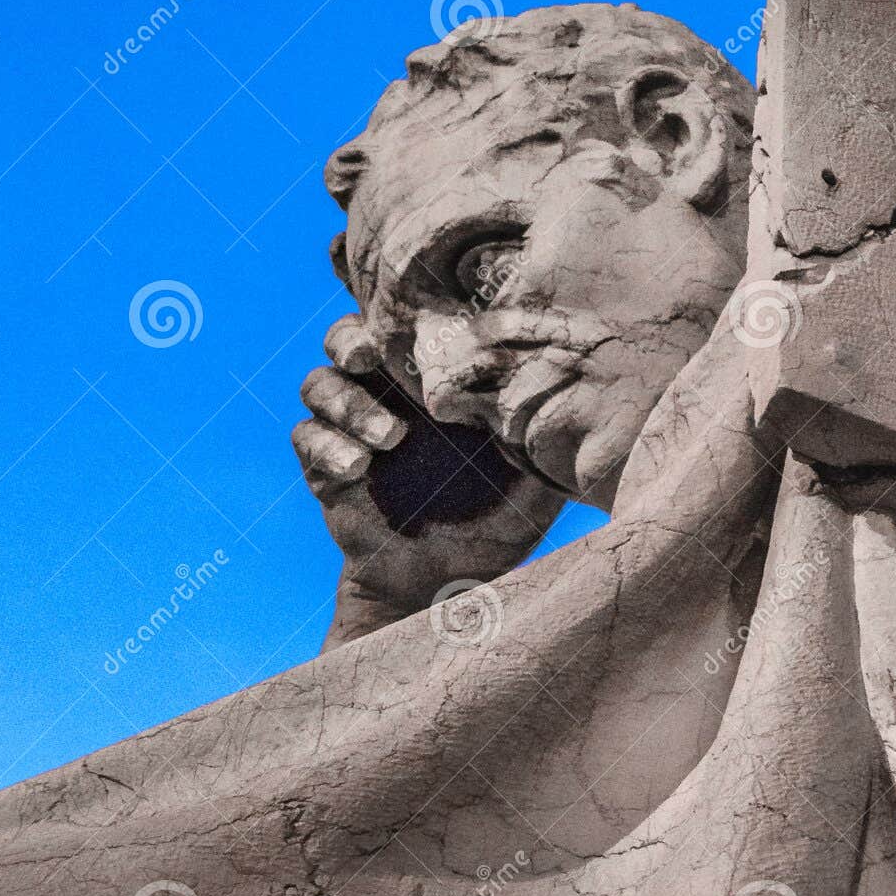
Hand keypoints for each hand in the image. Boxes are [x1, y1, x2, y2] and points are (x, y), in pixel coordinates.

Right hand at [293, 315, 564, 630]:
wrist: (450, 586)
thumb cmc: (499, 520)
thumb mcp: (532, 477)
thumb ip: (544, 435)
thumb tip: (589, 397)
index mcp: (431, 383)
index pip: (404, 327)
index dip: (395, 309)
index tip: (410, 315)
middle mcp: (387, 395)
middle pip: (344, 340)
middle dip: (349, 340)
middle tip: (367, 357)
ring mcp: (353, 430)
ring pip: (319, 386)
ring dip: (346, 403)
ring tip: (388, 438)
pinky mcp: (328, 470)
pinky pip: (306, 440)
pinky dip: (327, 447)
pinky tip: (357, 466)